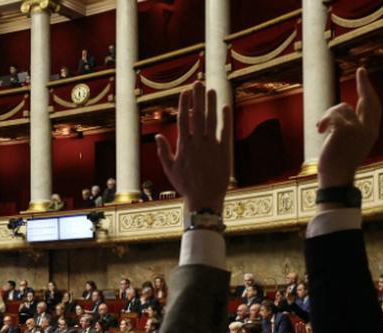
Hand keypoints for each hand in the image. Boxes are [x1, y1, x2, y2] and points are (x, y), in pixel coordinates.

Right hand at [155, 81, 231, 214]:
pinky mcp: (224, 151)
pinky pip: (225, 131)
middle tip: (198, 83)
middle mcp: (197, 144)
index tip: (185, 92)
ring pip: (211, 120)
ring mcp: (211, 147)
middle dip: (197, 98)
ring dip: (211, 104)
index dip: (184, 105)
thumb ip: (164, 152)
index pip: (183, 121)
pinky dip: (225, 118)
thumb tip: (158, 135)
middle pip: (197, 116)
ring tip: (211, 90)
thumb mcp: (170, 170)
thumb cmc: (186, 185)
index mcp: (184, 147)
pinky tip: (224, 107)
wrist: (205, 198)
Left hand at [316, 67, 380, 188]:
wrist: (335, 177)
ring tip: (322, 129)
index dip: (369, 93)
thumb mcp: (350, 143)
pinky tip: (320, 131)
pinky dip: (324, 120)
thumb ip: (353, 127)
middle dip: (365, 84)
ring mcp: (359, 129)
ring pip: (342, 107)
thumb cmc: (338, 163)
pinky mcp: (346, 129)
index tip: (365, 81)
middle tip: (362, 70)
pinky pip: (333, 114)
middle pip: (369, 100)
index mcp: (371, 132)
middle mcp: (369, 129)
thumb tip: (347, 109)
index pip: (373, 108)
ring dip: (328, 116)